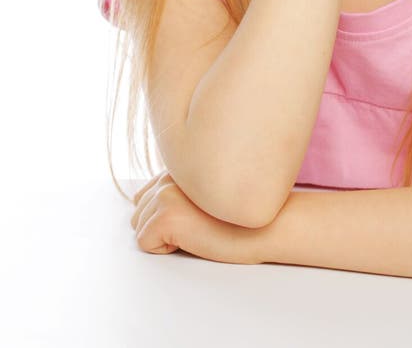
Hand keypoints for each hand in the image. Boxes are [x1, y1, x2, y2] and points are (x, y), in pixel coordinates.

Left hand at [130, 170, 266, 263]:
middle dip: (158, 226)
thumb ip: (182, 192)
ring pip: (139, 227)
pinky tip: (192, 239)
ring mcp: (166, 194)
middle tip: (194, 227)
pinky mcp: (166, 216)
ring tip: (195, 231)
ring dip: (162, 237)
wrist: (267, 226)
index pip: (146, 194)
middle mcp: (170, 176)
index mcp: (180, 169)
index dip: (164, 215)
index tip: (191, 219)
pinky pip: (145, 242)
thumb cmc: (242, 218)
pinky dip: (164, 249)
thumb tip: (156, 209)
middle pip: (138, 211)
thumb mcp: (208, 196)